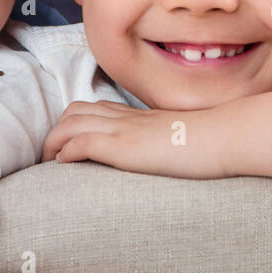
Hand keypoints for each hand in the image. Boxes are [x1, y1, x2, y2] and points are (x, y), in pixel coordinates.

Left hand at [41, 99, 231, 177]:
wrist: (222, 137)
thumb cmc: (209, 142)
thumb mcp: (179, 139)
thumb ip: (163, 143)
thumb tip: (164, 157)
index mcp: (137, 116)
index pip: (94, 108)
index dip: (74, 123)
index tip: (66, 143)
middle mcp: (125, 118)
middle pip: (75, 111)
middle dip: (56, 131)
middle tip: (51, 155)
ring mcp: (123, 130)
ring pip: (71, 123)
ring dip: (53, 141)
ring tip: (49, 161)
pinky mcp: (124, 146)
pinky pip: (83, 142)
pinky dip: (66, 151)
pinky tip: (63, 164)